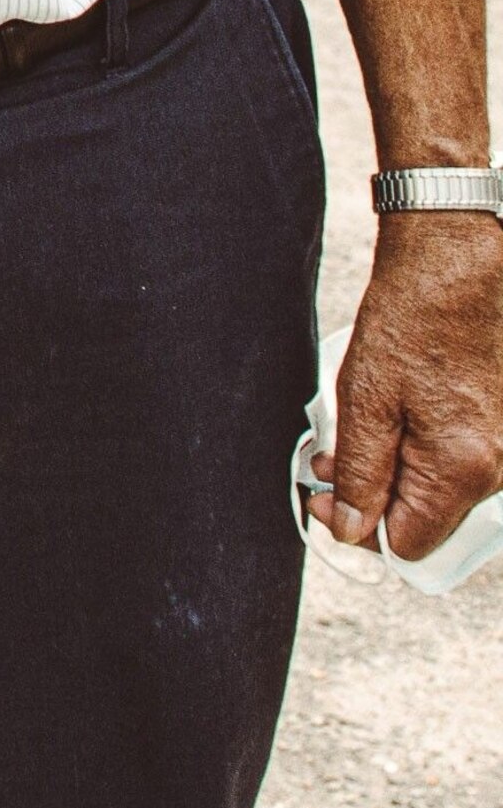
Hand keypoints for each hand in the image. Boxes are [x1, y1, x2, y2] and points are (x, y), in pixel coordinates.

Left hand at [312, 215, 502, 558]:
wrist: (458, 262)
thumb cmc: (412, 319)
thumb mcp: (367, 399)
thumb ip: (361, 474)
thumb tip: (350, 530)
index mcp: (465, 471)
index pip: (411, 545)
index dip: (359, 525)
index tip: (322, 495)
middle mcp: (498, 469)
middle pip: (428, 519)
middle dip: (373, 497)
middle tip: (330, 458)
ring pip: (439, 489)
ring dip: (393, 470)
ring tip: (357, 427)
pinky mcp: (502, 423)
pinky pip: (457, 459)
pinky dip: (419, 448)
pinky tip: (391, 414)